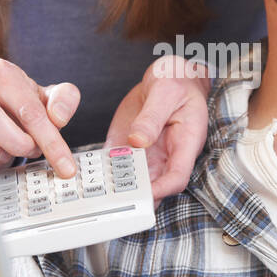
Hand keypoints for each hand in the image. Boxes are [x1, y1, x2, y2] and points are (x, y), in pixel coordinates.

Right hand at [0, 57, 80, 176]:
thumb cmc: (20, 109)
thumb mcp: (48, 100)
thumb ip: (64, 99)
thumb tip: (58, 117)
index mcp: (0, 73)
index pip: (27, 108)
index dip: (50, 141)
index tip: (65, 167)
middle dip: (17, 143)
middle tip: (32, 152)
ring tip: (7, 150)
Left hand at [106, 55, 211, 203]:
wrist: (168, 76)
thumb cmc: (176, 81)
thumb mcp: (165, 91)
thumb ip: (153, 116)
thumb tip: (138, 140)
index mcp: (185, 142)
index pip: (177, 176)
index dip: (162, 189)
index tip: (144, 193)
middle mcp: (167, 154)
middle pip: (155, 186)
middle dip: (137, 196)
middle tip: (116, 200)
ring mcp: (148, 153)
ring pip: (134, 181)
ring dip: (119, 188)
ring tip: (99, 192)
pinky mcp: (130, 147)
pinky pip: (118, 165)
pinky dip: (106, 173)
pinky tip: (91, 176)